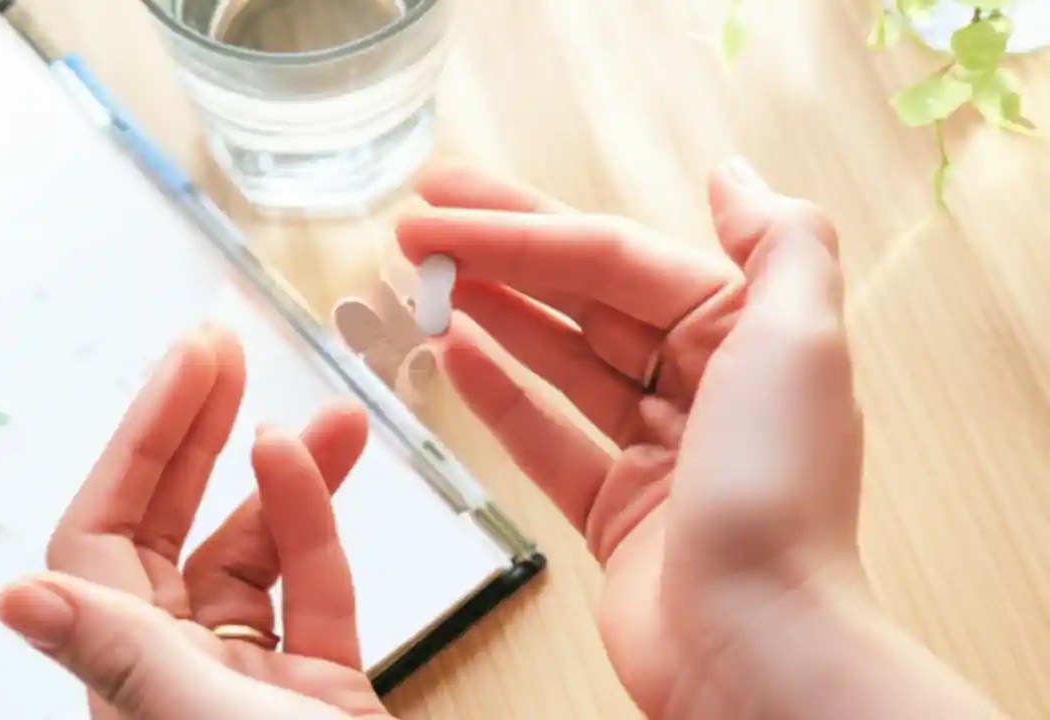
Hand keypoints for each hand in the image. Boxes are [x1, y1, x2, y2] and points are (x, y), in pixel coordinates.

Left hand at [0, 326, 392, 718]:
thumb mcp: (200, 715)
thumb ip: (125, 652)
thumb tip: (16, 597)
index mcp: (131, 674)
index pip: (106, 533)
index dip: (141, 440)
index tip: (187, 365)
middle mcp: (180, 665)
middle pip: (168, 526)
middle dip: (197, 433)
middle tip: (224, 351)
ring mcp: (251, 672)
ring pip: (256, 549)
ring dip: (288, 473)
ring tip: (328, 416)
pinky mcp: (320, 681)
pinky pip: (315, 584)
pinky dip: (319, 521)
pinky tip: (330, 464)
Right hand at [397, 161, 996, 716]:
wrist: (752, 651)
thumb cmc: (775, 500)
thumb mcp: (798, 341)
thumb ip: (778, 242)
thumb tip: (731, 176)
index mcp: (744, 332)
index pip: (613, 257)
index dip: (521, 225)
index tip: (441, 201)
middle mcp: (702, 384)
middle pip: (580, 297)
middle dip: (495, 254)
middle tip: (415, 221)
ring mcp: (654, 449)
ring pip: (558, 360)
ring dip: (490, 311)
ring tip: (423, 276)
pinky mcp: (614, 510)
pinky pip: (547, 436)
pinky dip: (499, 393)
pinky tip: (454, 352)